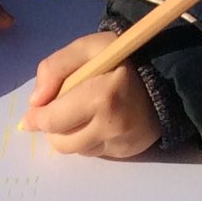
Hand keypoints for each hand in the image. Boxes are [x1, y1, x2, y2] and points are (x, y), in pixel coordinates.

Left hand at [20, 31, 161, 157]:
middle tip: (58, 111)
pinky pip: (94, 152)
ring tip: (83, 113)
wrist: (167, 77)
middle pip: (60, 142)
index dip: (37, 117)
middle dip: (53, 128)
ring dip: (71, 135)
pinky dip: (88, 140)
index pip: (52, 120)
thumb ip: (55, 67)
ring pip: (76, 150)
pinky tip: (99, 121)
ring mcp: (120, 142)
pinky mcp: (126, 152)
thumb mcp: (89, 47)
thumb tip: (35, 102)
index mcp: (101, 96)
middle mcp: (111, 125)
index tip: (35, 111)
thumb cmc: (123, 59)